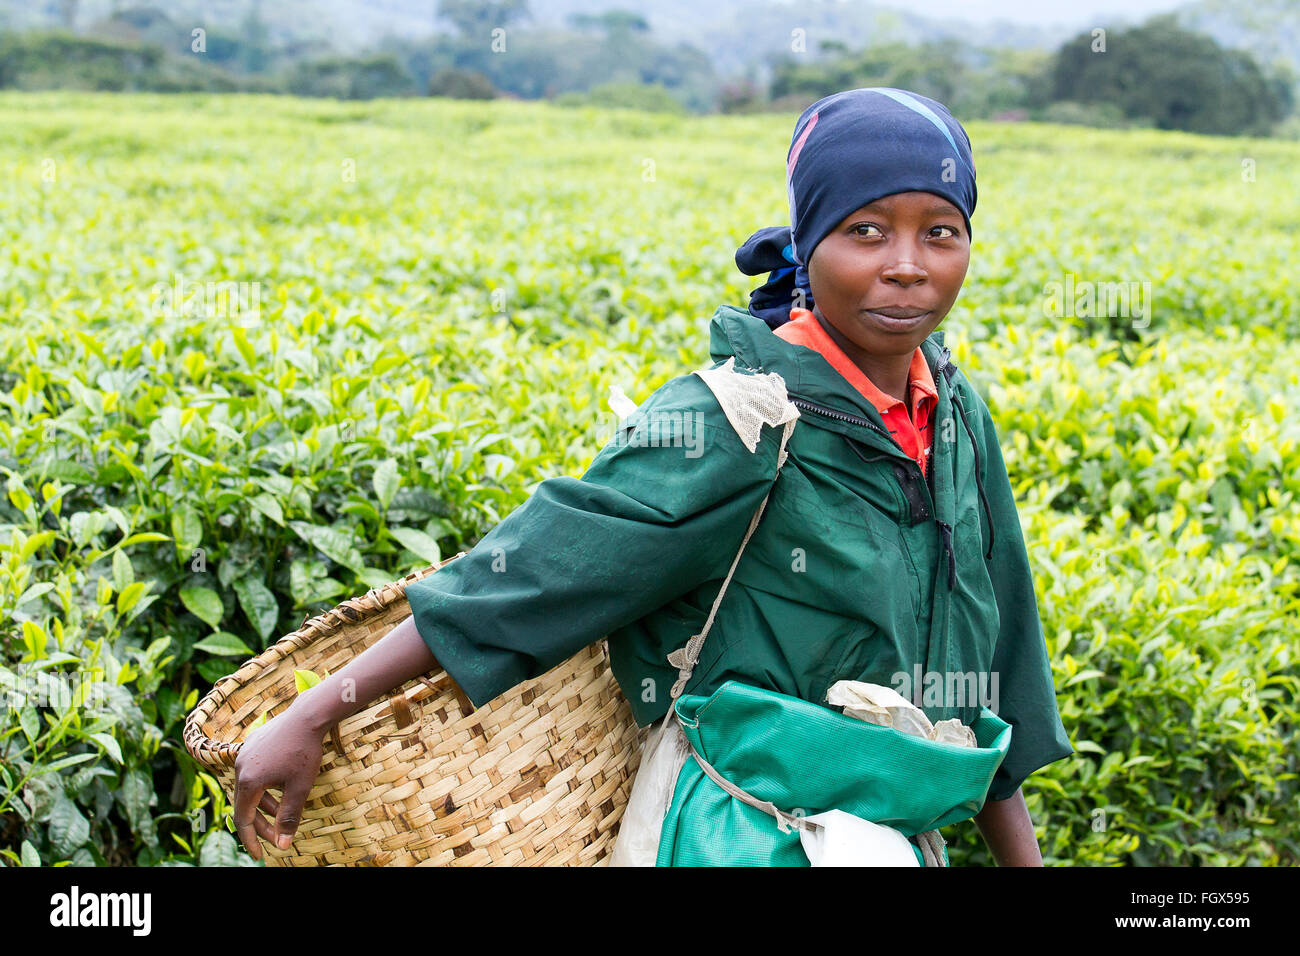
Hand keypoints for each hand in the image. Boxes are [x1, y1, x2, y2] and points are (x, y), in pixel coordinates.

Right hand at [232, 706, 326, 860]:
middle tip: (274, 839)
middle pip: (245, 804)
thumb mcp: (299, 789)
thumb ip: (288, 818)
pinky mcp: (254, 743)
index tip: (259, 855)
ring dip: (263, 804)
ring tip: (279, 814)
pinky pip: (254, 772)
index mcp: (248, 781)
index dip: (251, 839)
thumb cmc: (304, 752)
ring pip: (250, 787)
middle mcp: (241, 766)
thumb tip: (282, 845)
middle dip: (260, 824)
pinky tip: (280, 788)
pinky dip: (264, 787)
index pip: (243, 819)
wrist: (308, 716)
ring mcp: (245, 753)